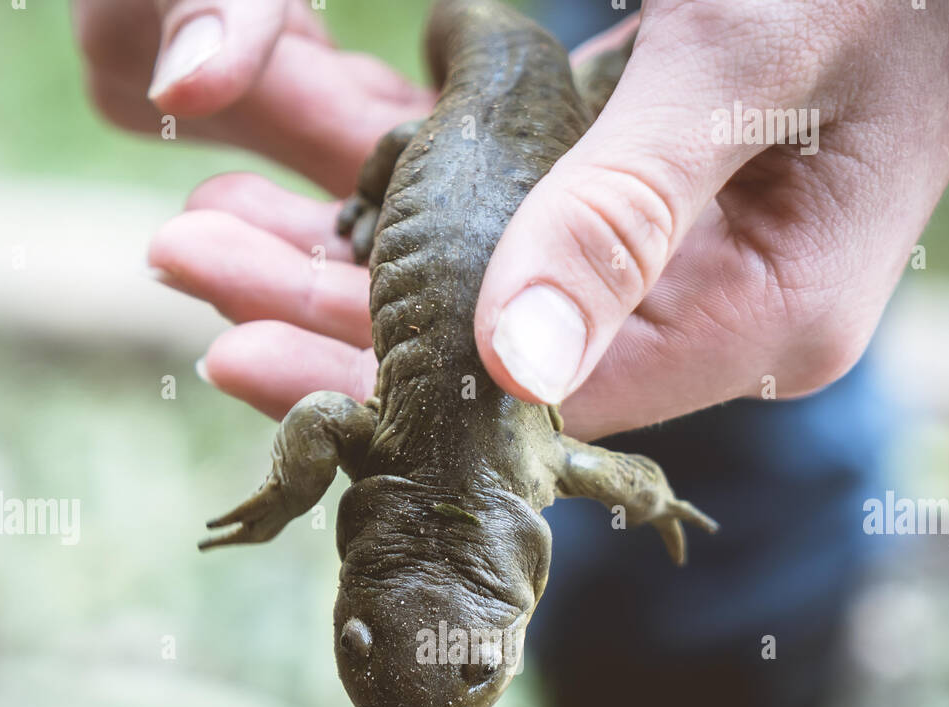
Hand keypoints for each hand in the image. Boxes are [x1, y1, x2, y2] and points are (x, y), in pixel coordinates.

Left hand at [139, 0, 948, 440]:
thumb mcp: (744, 71)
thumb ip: (626, 215)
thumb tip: (506, 364)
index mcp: (760, 321)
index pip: (539, 392)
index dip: (390, 381)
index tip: (243, 354)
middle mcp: (710, 308)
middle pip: (489, 346)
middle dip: (330, 313)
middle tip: (189, 270)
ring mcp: (677, 253)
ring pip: (480, 274)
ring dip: (343, 244)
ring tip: (208, 226)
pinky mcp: (644, 192)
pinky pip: (504, 205)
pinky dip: (404, 182)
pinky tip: (305, 173)